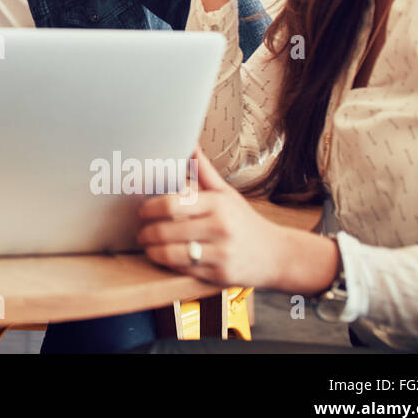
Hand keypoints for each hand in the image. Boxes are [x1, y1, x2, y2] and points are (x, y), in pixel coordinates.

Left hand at [135, 147, 289, 288]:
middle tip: (141, 231)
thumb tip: (189, 142)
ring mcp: (220, 254)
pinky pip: (183, 270)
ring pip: (170, 254)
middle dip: (146, 232)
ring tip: (148, 245)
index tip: (142, 210)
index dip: (149, 208)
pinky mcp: (219, 275)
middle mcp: (219, 228)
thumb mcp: (226, 193)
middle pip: (165, 230)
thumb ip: (203, 170)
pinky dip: (168, 264)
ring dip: (152, 250)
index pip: (171, 204)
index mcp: (217, 204)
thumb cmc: (244, 221)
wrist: (276, 255)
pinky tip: (165, 257)